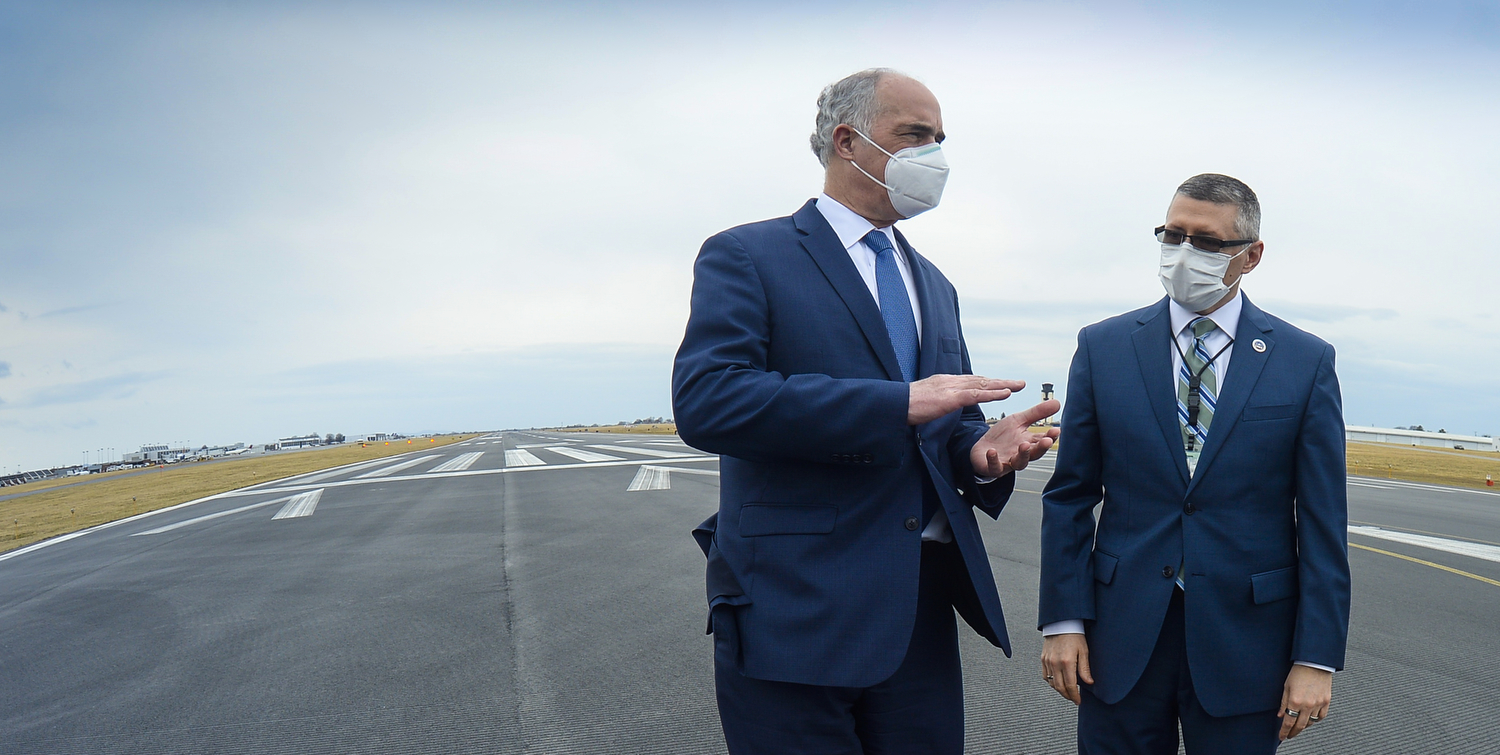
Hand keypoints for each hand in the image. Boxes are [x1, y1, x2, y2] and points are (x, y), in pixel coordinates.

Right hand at [908, 375, 1024, 425]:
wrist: (893, 405)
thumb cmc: (903, 406)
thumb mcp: (924, 401)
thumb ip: (935, 400)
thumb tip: (939, 404)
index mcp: (944, 383)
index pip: (971, 382)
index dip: (989, 383)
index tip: (1002, 384)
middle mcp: (950, 382)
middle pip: (981, 381)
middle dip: (1001, 382)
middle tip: (1019, 382)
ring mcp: (950, 388)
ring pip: (983, 385)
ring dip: (1003, 385)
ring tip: (1019, 386)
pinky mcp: (950, 398)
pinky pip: (976, 395)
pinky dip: (993, 394)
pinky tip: (1006, 394)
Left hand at [970, 400, 1060, 476]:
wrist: (980, 448)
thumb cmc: (1001, 437)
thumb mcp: (1018, 420)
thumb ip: (1036, 413)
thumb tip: (1057, 402)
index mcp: (1028, 442)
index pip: (1043, 440)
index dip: (1050, 436)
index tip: (1056, 430)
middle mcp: (1020, 454)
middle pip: (1034, 453)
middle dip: (1041, 448)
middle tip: (1047, 441)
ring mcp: (1008, 462)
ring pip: (1019, 463)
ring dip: (1022, 455)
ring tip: (1024, 445)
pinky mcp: (993, 467)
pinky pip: (995, 466)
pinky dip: (993, 460)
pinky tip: (992, 451)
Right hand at [1041, 633, 1092, 704]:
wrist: (1061, 624)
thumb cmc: (1075, 636)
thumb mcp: (1084, 651)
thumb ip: (1085, 669)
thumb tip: (1089, 683)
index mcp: (1067, 662)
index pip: (1070, 686)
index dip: (1075, 696)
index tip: (1078, 701)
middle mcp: (1055, 663)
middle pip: (1059, 687)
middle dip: (1067, 696)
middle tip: (1073, 699)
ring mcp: (1048, 661)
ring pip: (1051, 683)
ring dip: (1059, 690)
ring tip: (1067, 692)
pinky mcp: (1043, 659)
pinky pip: (1045, 676)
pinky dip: (1051, 682)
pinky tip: (1058, 682)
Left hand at [1278, 665, 1331, 740]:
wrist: (1314, 663)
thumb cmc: (1298, 672)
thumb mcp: (1286, 687)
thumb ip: (1283, 703)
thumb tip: (1280, 715)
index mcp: (1295, 701)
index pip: (1288, 722)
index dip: (1284, 731)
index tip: (1282, 737)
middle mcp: (1307, 705)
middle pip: (1300, 725)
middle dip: (1293, 733)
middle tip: (1289, 736)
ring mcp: (1318, 704)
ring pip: (1311, 722)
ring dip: (1303, 726)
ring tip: (1298, 727)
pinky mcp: (1326, 701)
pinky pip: (1321, 717)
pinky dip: (1315, 720)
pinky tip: (1310, 720)